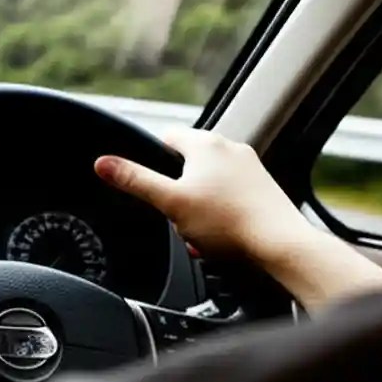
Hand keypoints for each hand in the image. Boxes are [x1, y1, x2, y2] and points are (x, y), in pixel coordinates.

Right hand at [93, 128, 315, 265]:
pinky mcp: (264, 188)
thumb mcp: (170, 202)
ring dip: (199, 205)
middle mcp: (231, 148)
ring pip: (210, 182)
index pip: (166, 138)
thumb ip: (134, 181)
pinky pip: (231, 196)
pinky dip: (221, 213)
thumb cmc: (228, 222)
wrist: (279, 243)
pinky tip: (221, 236)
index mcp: (205, 143)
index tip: (154, 186)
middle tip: (178, 216)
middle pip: (188, 164)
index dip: (154, 162)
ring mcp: (251, 167)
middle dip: (179, 191)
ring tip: (201, 232)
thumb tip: (102, 163)